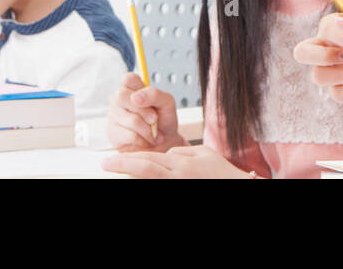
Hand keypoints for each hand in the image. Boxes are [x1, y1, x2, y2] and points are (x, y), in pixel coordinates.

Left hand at [101, 144, 256, 178]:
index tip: (109, 159)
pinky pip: (158, 184)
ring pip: (148, 180)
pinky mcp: (179, 190)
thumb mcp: (202, 153)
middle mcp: (176, 178)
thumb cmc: (222, 173)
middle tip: (105, 164)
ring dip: (133, 175)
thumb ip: (180, 151)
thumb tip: (164, 154)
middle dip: (122, 167)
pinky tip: (137, 176)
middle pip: (143, 171)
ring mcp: (177, 187)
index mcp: (180, 165)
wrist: (237, 187)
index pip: (146, 160)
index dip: (125, 160)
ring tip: (118, 168)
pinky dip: (147, 179)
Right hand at [105, 73, 182, 151]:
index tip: (149, 101)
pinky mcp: (112, 133)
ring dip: (148, 130)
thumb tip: (135, 97)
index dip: (139, 88)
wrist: (164, 143)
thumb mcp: (166, 103)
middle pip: (123, 96)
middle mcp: (119, 99)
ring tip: (154, 133)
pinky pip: (130, 136)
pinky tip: (146, 140)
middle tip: (155, 119)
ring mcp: (113, 115)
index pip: (128, 78)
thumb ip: (154, 94)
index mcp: (132, 88)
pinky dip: (144, 140)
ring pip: (131, 120)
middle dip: (145, 112)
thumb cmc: (163, 120)